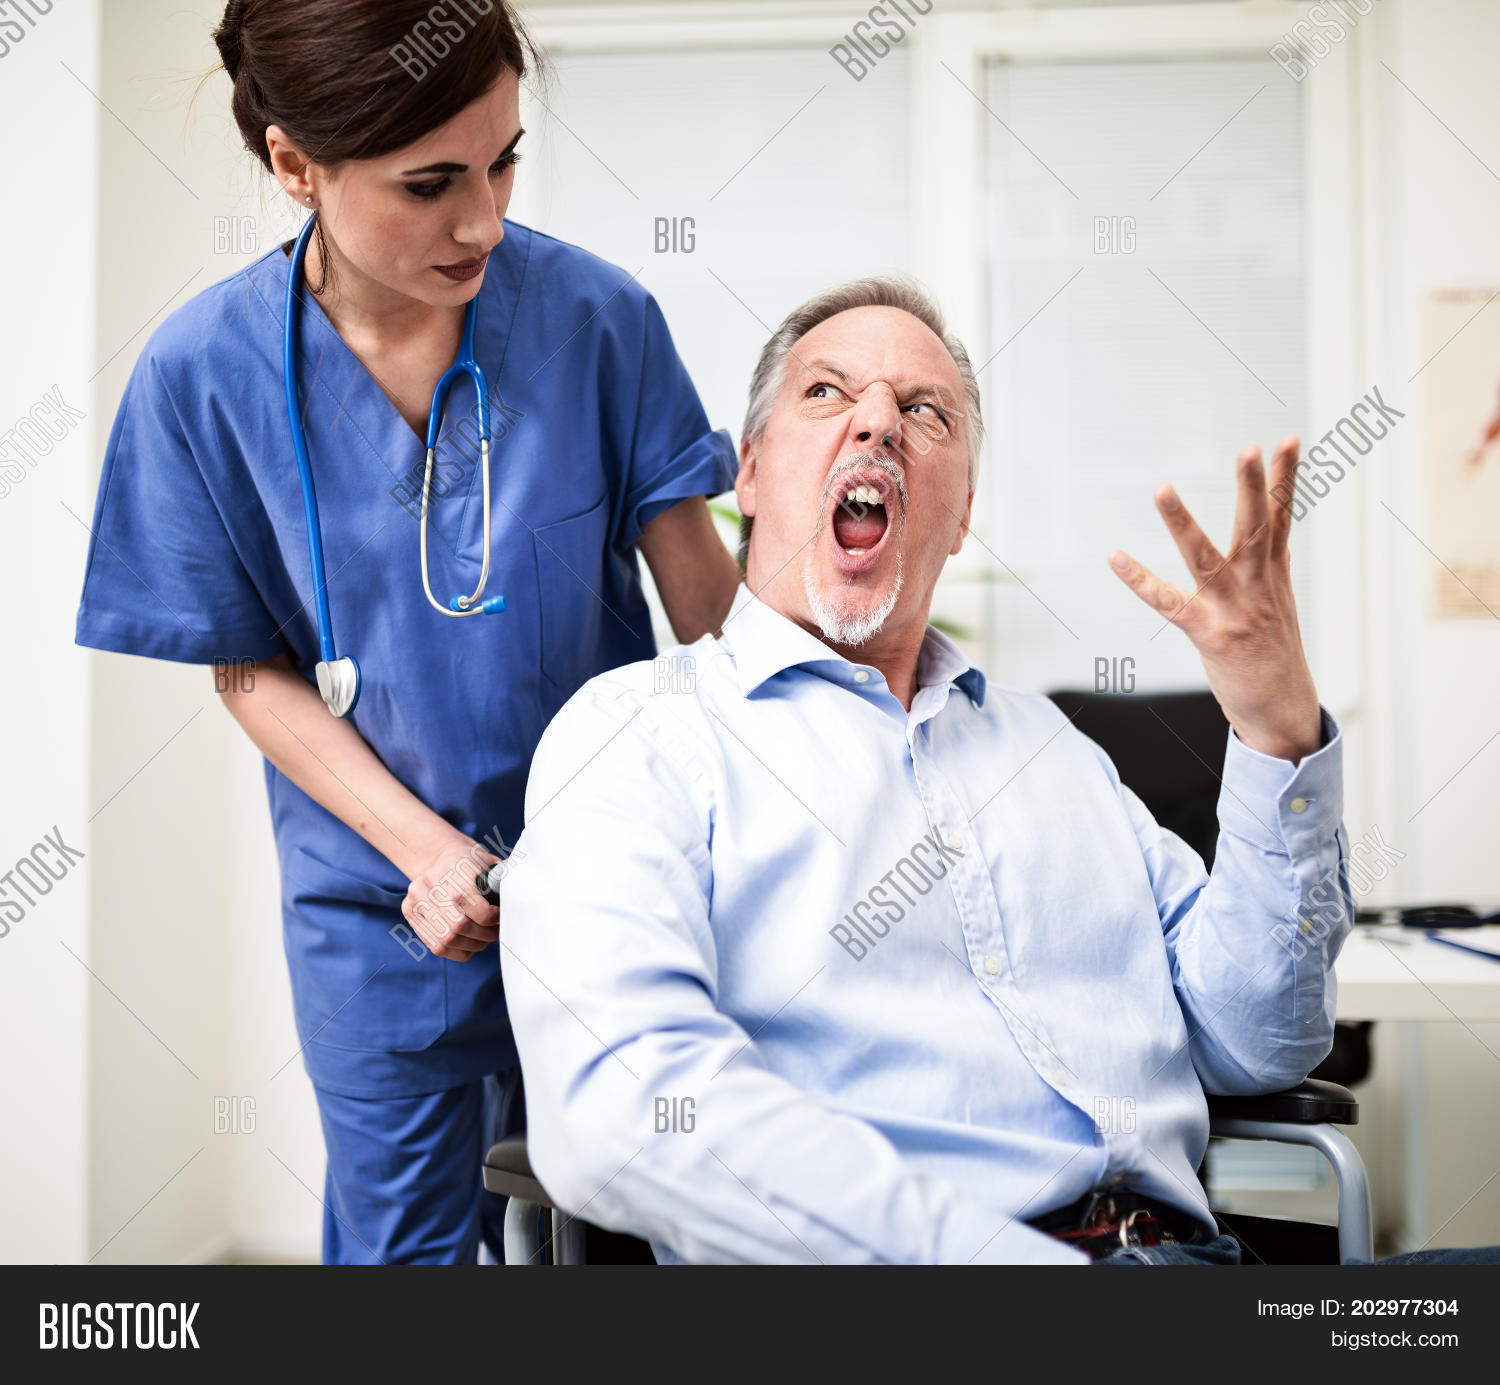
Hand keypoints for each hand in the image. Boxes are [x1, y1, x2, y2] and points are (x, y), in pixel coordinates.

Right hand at [401, 834, 499, 961]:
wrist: (436, 854)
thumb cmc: (468, 860)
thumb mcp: (487, 861)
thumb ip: (502, 879)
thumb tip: (521, 899)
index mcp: (454, 869)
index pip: (478, 909)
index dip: (494, 920)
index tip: (501, 917)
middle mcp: (431, 885)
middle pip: (460, 926)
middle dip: (484, 935)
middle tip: (494, 931)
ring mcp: (416, 900)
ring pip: (447, 940)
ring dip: (472, 945)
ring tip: (483, 938)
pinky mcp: (409, 912)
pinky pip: (436, 946)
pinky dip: (457, 951)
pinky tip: (468, 943)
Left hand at [1106, 437, 1322, 764]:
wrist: (1285, 712)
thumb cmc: (1276, 658)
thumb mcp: (1280, 608)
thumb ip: (1274, 572)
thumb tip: (1279, 545)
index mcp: (1274, 576)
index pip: (1282, 517)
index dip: (1286, 478)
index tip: (1289, 439)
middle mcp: (1258, 587)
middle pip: (1257, 527)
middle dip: (1255, 487)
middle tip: (1250, 448)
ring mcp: (1234, 610)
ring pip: (1207, 557)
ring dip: (1182, 522)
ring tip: (1163, 488)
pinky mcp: (1210, 636)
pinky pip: (1168, 603)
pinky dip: (1139, 580)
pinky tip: (1115, 558)